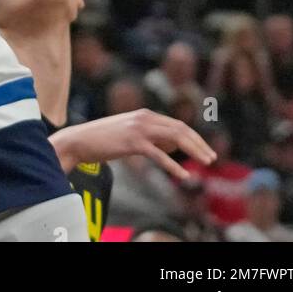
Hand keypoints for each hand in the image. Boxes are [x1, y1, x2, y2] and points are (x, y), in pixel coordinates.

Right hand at [51, 109, 215, 180]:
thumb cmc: (104, 139)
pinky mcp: (132, 142)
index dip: (194, 137)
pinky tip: (183, 176)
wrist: (80, 140)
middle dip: (199, 143)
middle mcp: (144, 118)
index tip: (206, 150)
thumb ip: (151, 136)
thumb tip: (172, 146)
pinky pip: (158, 154)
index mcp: (145, 115)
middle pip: (180, 128)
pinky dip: (173, 165)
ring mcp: (138, 129)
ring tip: (205, 163)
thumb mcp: (130, 134)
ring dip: (193, 151)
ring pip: (174, 137)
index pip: (177, 124)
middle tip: (212, 158)